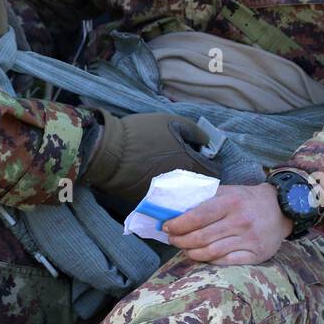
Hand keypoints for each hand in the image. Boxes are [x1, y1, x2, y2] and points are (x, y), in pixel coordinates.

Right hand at [79, 112, 214, 205]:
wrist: (109, 152)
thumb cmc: (142, 134)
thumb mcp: (173, 122)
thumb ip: (195, 133)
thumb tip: (206, 142)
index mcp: (192, 167)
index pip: (214, 172)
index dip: (210, 163)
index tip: (202, 156)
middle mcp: (184, 187)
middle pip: (199, 186)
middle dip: (197, 177)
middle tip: (187, 163)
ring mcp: (167, 197)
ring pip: (183, 194)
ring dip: (182, 185)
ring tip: (171, 170)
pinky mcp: (151, 201)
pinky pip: (166, 198)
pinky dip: (166, 191)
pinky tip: (157, 177)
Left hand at [164, 184, 291, 265]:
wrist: (281, 209)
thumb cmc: (246, 199)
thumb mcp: (228, 191)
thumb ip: (205, 198)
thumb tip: (175, 207)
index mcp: (231, 202)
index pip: (198, 216)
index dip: (179, 224)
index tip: (166, 226)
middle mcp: (240, 221)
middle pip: (202, 237)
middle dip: (181, 240)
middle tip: (172, 240)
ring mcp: (249, 240)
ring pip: (211, 252)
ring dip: (192, 252)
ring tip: (184, 249)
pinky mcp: (256, 255)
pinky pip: (226, 262)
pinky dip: (210, 261)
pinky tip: (202, 256)